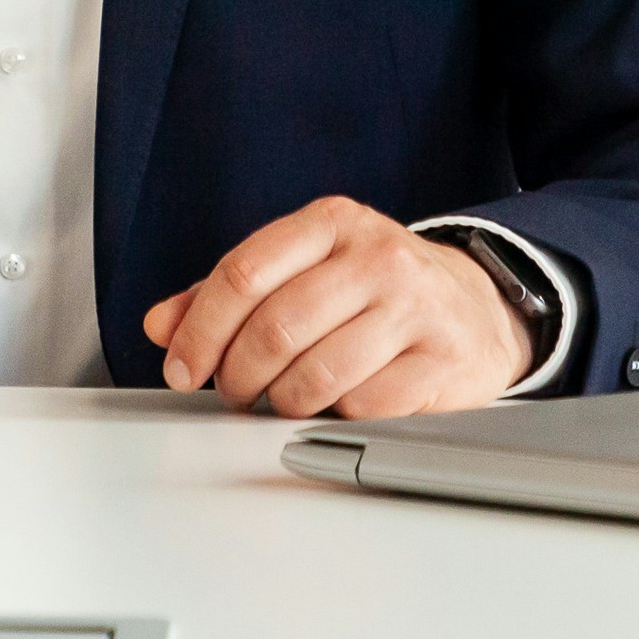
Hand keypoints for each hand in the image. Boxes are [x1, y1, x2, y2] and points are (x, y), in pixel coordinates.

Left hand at [142, 198, 532, 419]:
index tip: (181, 366)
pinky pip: (362, 406)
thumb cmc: (374, 289)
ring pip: (315, 374)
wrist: (476, 308)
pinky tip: (334, 403)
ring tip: (280, 399)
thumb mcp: (305, 269)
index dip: (200, 329)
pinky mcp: (442, 362)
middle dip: (236, 375)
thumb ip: (230, 293)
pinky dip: (334, 416)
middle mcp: (377, 256)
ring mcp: (415, 308)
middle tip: (232, 392)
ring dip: (281, 402)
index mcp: (332, 222)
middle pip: (274, 329)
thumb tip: (162, 324)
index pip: (244, 273)